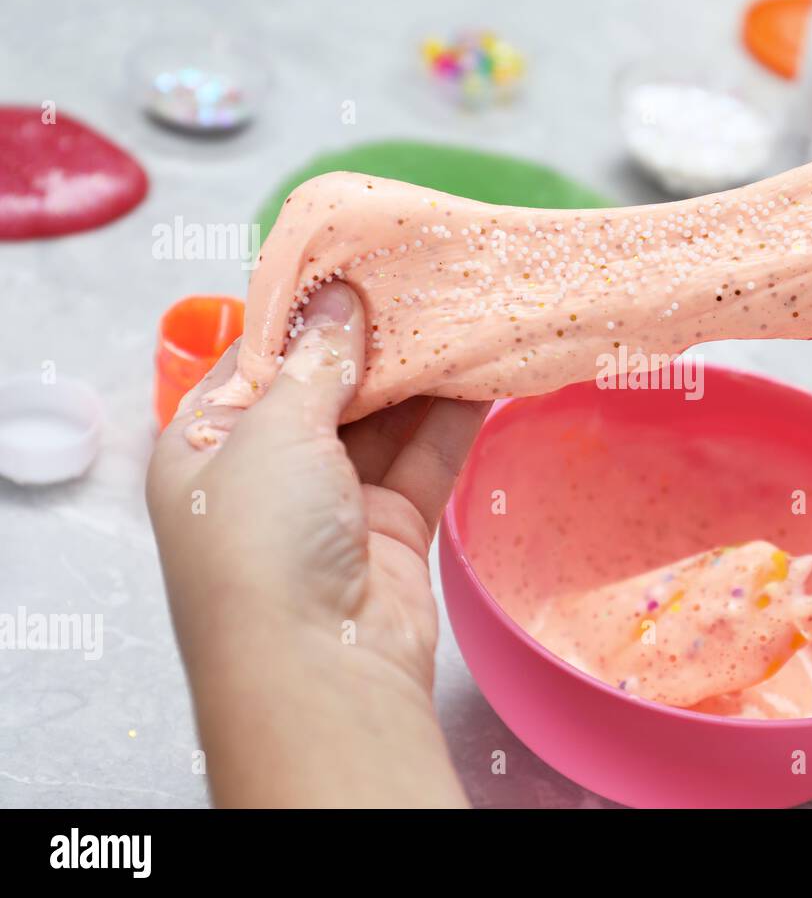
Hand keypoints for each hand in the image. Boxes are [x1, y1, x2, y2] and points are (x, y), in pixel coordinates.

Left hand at [147, 282, 488, 806]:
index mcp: (206, 446)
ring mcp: (334, 501)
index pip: (258, 361)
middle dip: (373, 338)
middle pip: (327, 386)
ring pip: (383, 420)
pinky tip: (483, 370)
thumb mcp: (272, 432)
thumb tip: (338, 297)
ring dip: (420, 373)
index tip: (354, 263)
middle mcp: (267, 471)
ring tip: (461, 310)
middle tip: (420, 278)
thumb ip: (318, 361)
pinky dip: (452, 417)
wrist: (317, 670)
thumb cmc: (261, 543)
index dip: (304, 312)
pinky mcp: (393, 525)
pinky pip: (424, 457)